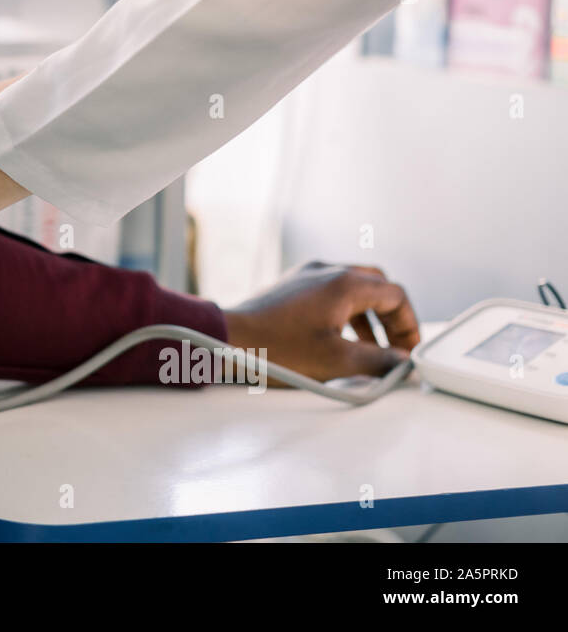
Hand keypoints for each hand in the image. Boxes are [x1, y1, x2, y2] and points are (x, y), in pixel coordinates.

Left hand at [223, 261, 420, 381]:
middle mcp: (325, 271)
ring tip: (370, 349)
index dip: (409, 324)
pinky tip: (339, 339)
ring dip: (368, 317)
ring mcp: (305, 276)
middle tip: (394, 346)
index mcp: (343, 283)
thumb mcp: (336, 361)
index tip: (407, 349)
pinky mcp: (290, 287)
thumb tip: (401, 364)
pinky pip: (329, 293)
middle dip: (391, 317)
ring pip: (352, 288)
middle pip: (376, 286)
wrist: (227, 340)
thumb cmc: (275, 348)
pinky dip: (345, 313)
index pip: (395, 294)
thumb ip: (377, 362)